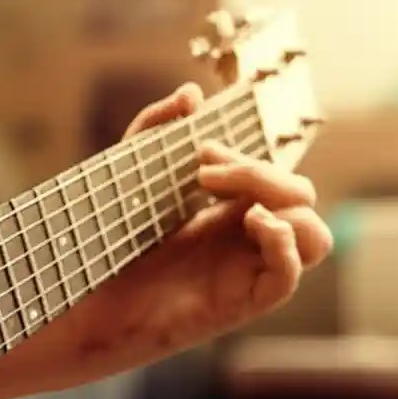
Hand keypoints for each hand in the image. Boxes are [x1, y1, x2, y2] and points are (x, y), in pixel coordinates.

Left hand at [87, 84, 331, 356]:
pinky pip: (289, 276)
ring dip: (287, 205)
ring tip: (236, 204)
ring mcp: (245, 272)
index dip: (249, 157)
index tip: (200, 153)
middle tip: (204, 174)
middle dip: (263, 172)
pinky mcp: (237, 304)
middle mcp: (245, 242)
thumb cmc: (104, 243)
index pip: (276, 177)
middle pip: (302, 197)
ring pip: (315, 237)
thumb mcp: (127, 173)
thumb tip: (192, 94)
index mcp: (229, 213)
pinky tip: (252, 222)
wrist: (82, 297)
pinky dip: (284, 243)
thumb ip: (154, 128)